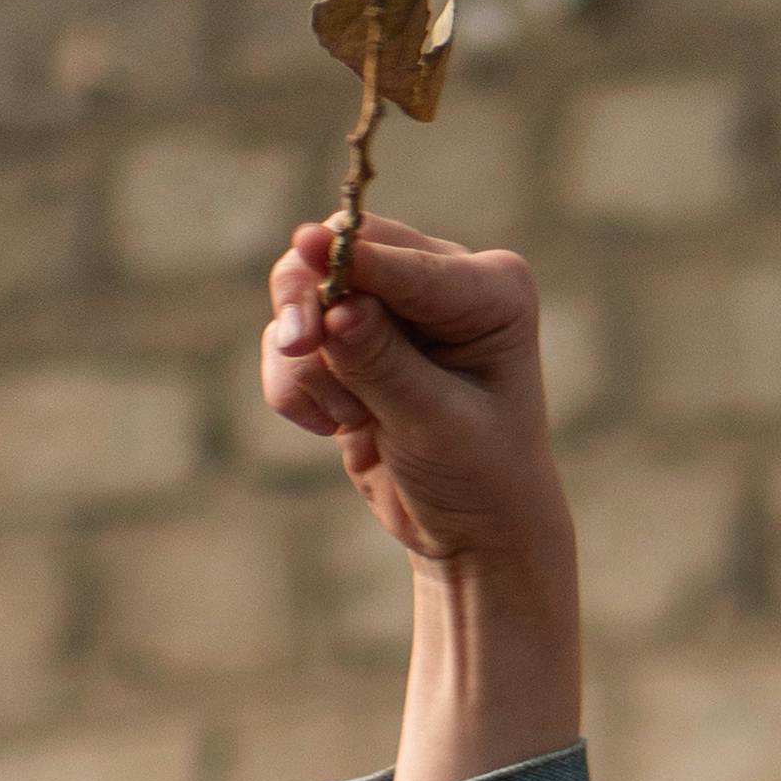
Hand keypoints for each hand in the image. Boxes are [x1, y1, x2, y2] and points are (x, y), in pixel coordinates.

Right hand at [262, 215, 559, 565]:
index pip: (403, 258)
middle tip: (298, 346)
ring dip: (310, 362)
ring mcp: (390, 309)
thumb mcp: (436, 425)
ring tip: (349, 418)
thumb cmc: (479, 478)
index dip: (350, 259)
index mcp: (489, 288)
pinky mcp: (349, 344)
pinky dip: (297, 386)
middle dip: (312, 305)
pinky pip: (290, 343)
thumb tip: (337, 310)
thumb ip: (383, 364)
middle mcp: (440, 282)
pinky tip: (335, 425)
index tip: (305, 248)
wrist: (471, 532)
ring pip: (305, 295)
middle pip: (341, 253)